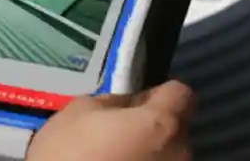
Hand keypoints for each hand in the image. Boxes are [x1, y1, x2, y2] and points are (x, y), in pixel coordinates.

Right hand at [27, 82, 194, 160]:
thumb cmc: (69, 155)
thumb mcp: (78, 111)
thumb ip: (112, 101)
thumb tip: (125, 103)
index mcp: (160, 124)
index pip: (180, 94)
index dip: (158, 94)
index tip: (136, 102)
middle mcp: (179, 153)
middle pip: (175, 127)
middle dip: (151, 126)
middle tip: (118, 132)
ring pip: (166, 154)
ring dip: (146, 152)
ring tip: (113, 157)